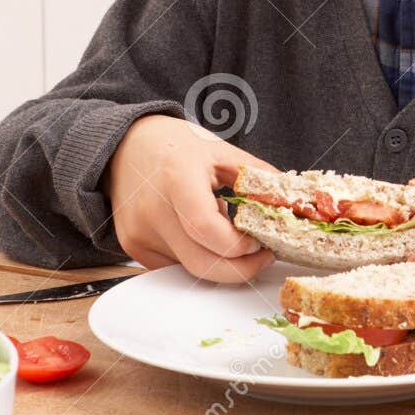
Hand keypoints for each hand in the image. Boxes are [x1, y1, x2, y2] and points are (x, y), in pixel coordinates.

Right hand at [103, 114, 277, 282]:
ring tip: (226, 231)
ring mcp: (140, 232)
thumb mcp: (219, 149)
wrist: (124, 145)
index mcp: (176, 178)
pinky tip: (199, 232)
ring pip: (190, 267)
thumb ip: (256, 176)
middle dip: (240, 269)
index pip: (207, 229)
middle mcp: (153, 209)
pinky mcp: (134, 246)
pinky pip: (174, 265)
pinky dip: (196, 255)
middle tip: (261, 256)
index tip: (260, 243)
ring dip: (218, 259)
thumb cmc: (173, 144)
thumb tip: (290, 200)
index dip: (240, 246)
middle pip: (202, 263)